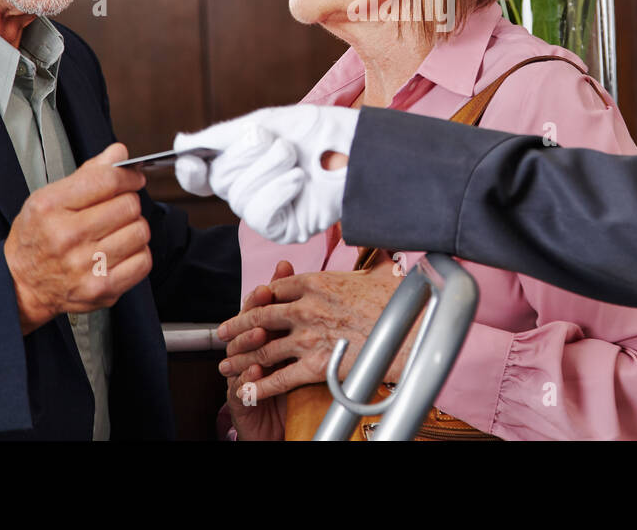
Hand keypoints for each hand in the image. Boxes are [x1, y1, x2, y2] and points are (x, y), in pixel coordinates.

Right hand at [4, 142, 150, 334]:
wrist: (20, 285)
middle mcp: (66, 237)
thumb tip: (119, 153)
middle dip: (128, 202)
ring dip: (134, 228)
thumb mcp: (48, 198)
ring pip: (140, 231)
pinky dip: (137, 253)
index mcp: (50, 208)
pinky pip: (143, 261)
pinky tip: (120, 252)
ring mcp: (85, 266)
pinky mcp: (101, 288)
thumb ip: (88, 173)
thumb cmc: (37, 238)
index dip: (128, 176)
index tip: (132, 179)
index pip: (107, 180)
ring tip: (117, 231)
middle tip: (118, 208)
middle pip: (128, 205)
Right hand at [172, 105, 357, 242]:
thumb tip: (180, 144)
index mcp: (240, 164)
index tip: (193, 158)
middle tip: (281, 142)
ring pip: (238, 197)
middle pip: (218, 181)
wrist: (360, 147)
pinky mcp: (285, 229)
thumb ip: (223, 136)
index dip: (190, 170)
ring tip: (295, 157)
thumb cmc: (320, 132)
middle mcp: (248, 191)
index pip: (197, 177)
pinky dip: (278, 191)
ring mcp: (266, 212)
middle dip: (248, 153)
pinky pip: (260, 215)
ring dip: (270, 168)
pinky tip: (299, 180)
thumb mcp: (267, 123)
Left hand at [216, 259, 414, 402]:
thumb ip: (370, 260)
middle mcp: (304, 307)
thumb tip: (378, 248)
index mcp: (316, 282)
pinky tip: (248, 389)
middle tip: (223, 333)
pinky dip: (259, 385)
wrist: (412, 330)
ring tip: (227, 364)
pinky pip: (279, 377)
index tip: (251, 301)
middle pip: (259, 316)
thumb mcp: (378, 270)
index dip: (260, 297)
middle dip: (237, 327)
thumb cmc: (399, 301)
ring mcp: (306, 337)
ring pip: (263, 348)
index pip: (277, 288)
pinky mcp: (314, 365)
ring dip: (241, 358)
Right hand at [225, 260, 294, 440]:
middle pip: (246, 323)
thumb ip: (308, 325)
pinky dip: (247, 377)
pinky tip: (256, 370)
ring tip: (261, 333)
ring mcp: (242, 373)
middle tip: (265, 296)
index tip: (276, 279)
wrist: (284, 427)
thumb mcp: (307, 352)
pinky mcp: (240, 398)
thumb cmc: (294, 387)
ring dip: (249, 341)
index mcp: (265, 336)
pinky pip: (239, 386)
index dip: (267, 293)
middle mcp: (250, 352)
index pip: (262, 308)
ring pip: (237, 352)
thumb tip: (323, 293)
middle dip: (256, 308)